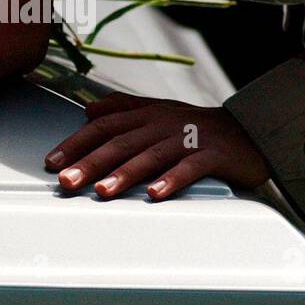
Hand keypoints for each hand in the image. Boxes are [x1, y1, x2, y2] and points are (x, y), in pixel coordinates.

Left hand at [44, 93, 269, 200]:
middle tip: (67, 182)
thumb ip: (123, 110)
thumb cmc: (198, 126)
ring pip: (151, 156)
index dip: (77, 144)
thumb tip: (88, 110)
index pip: (104, 126)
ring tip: (102, 192)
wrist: (252, 130)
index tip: (52, 163)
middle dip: (90, 163)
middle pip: (121, 143)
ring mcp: (189, 139)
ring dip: (125, 174)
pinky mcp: (214, 155)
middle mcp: (164, 124)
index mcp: (148, 115)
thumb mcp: (159, 112)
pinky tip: (155, 195)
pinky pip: (190, 168)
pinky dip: (172, 180)